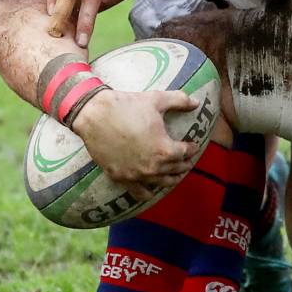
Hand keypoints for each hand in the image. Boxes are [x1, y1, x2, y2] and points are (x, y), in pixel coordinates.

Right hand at [70, 88, 197, 197]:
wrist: (95, 115)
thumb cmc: (127, 106)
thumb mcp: (156, 99)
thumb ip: (180, 101)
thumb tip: (197, 103)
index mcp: (165, 149)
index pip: (185, 153)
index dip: (191, 148)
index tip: (193, 146)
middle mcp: (153, 167)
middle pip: (175, 169)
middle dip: (183, 164)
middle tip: (187, 162)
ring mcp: (136, 175)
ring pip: (161, 183)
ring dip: (171, 180)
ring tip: (175, 176)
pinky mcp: (121, 178)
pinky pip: (139, 192)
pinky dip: (148, 192)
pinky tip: (152, 190)